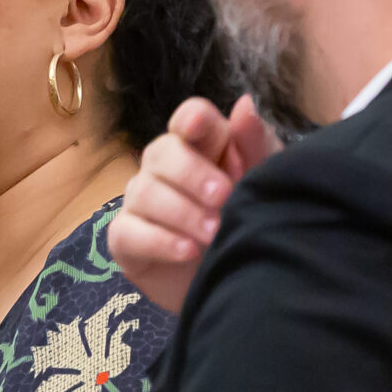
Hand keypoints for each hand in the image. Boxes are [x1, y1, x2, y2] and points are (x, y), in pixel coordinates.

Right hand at [107, 94, 281, 313]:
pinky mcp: (125, 240)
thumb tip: (243, 105)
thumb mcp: (265, 185)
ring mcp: (141, 203)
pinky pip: (129, 231)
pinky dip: (159, 240)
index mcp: (202, 148)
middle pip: (161, 151)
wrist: (238, 286)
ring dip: (182, 211)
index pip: (189, 119)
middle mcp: (165, 170)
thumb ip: (256, 146)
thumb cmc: (250, 226)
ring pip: (144, 191)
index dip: (192, 119)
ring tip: (214, 233)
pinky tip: (188, 251)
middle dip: (191, 173)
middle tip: (224, 198)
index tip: (199, 127)